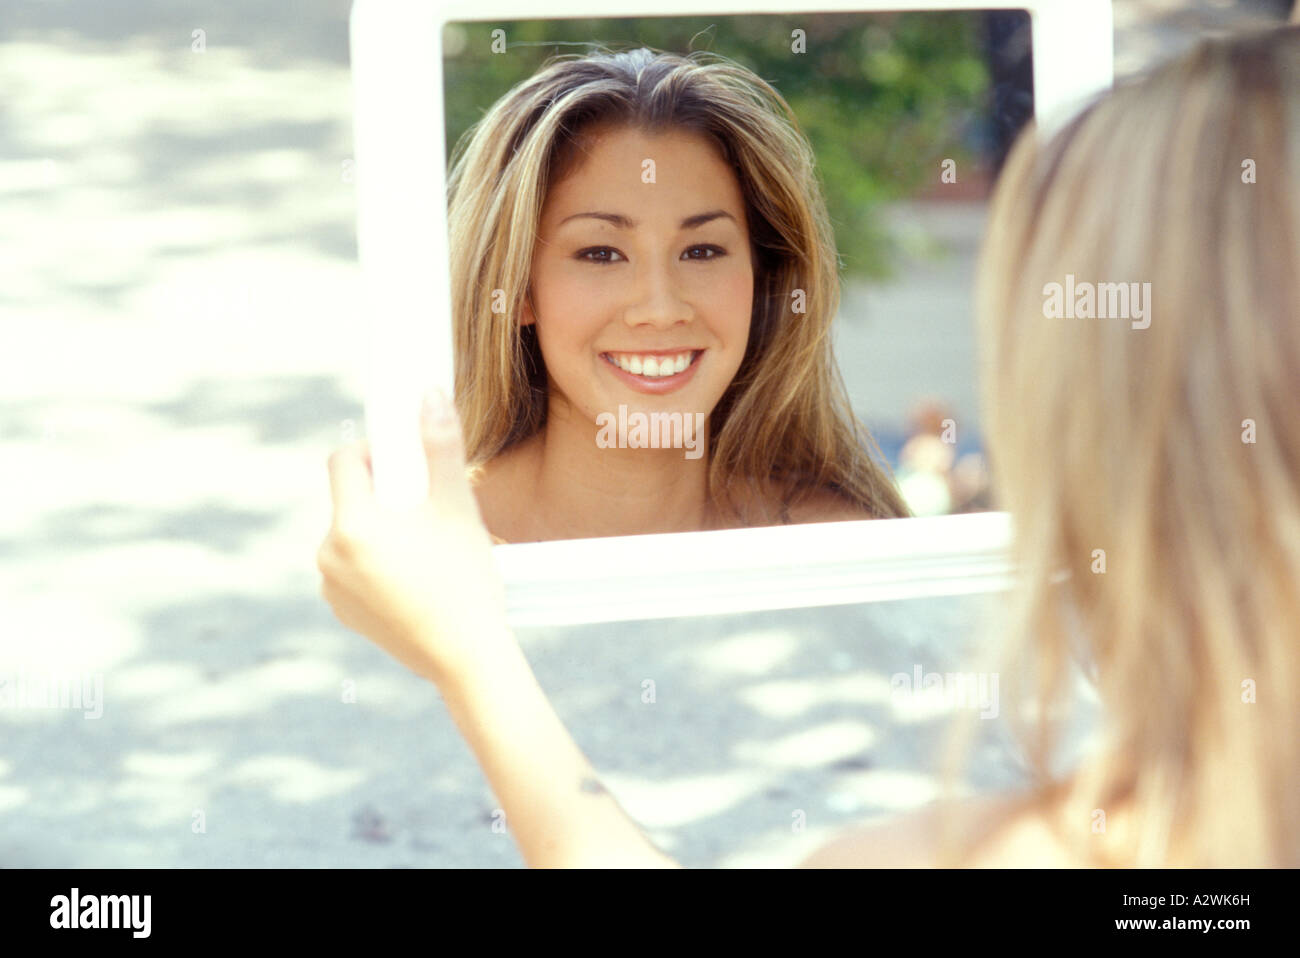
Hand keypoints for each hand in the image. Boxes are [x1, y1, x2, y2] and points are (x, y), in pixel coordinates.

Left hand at [316, 390, 509, 686]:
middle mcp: (328, 555)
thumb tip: (430, 396)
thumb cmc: (464, 580)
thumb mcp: (456, 506)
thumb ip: (440, 446)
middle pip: (350, 500)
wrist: (465, 656)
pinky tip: (416, 577)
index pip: (343, 462)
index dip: (373, 452)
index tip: (404, 460)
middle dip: (385, 495)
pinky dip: (378, 563)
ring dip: (382, 529)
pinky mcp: (343, 611)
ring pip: (353, 534)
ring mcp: (332, 587)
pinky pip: (354, 568)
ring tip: (427, 547)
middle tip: (427, 509)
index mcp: (351, 525)